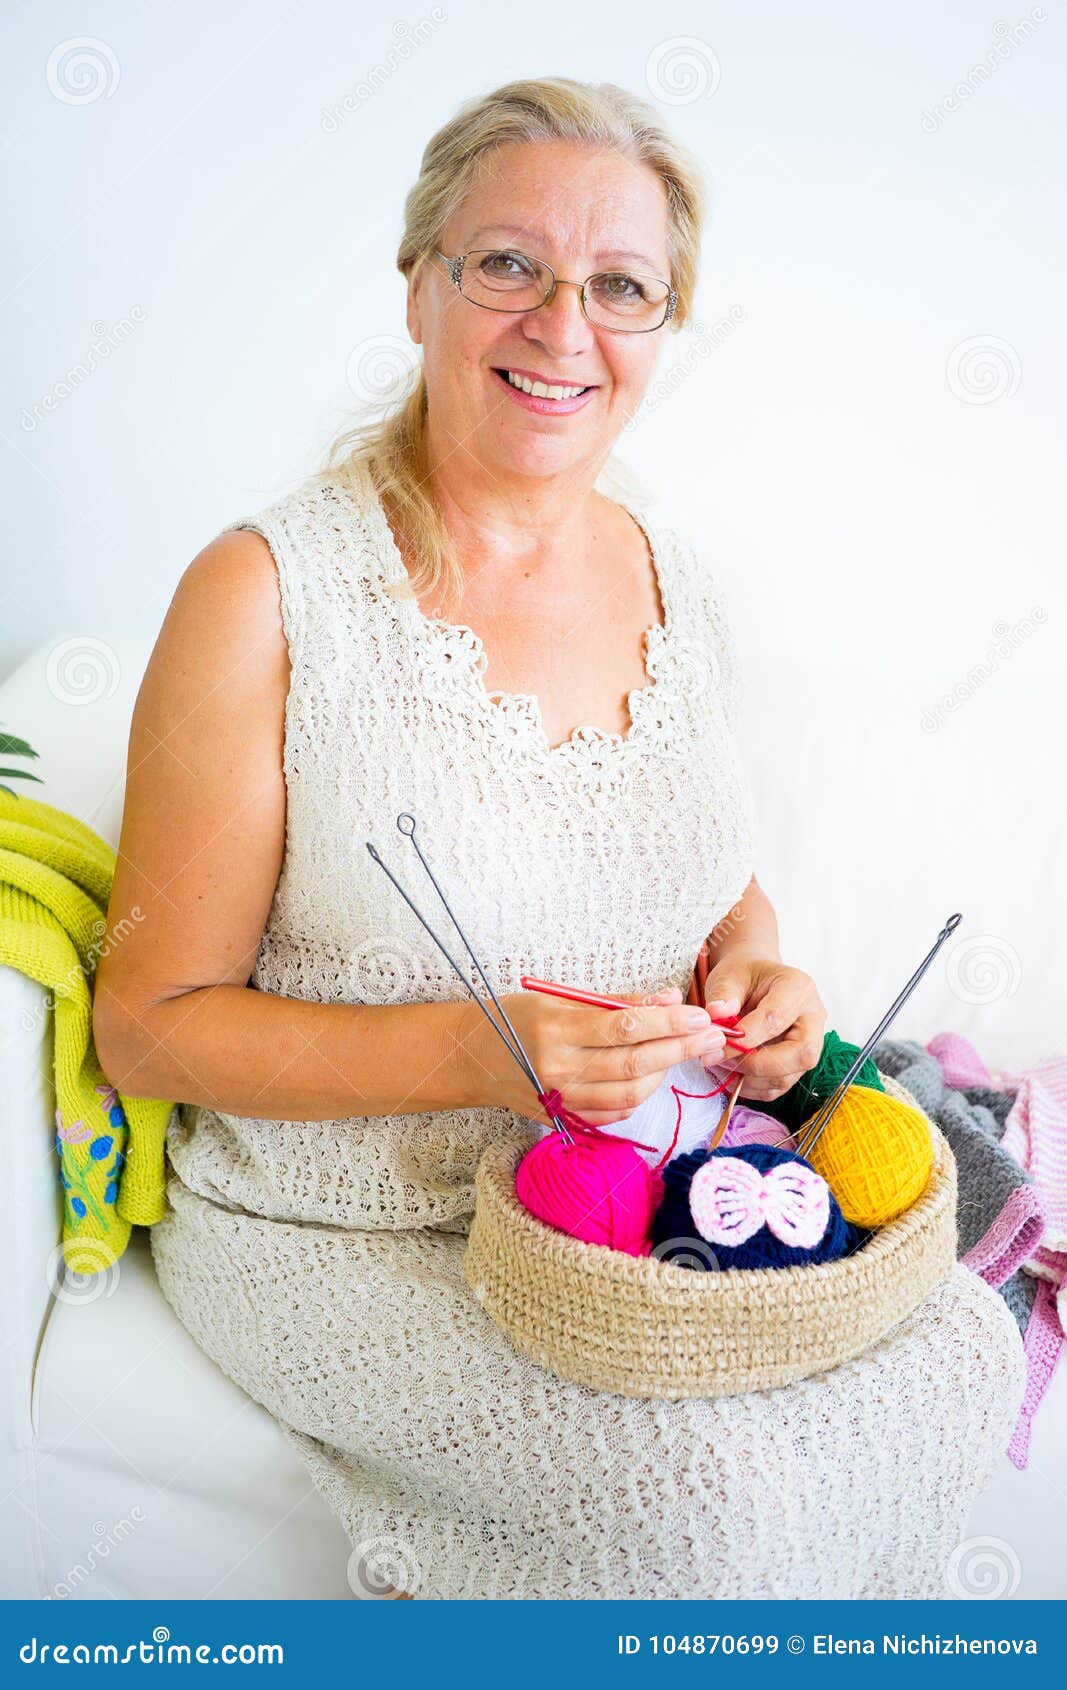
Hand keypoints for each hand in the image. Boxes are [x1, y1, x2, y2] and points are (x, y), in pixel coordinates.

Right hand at [453, 985, 727, 1127]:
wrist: (469, 1058)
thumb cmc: (516, 1017)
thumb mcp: (560, 997)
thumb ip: (616, 1001)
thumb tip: (668, 999)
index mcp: (556, 1028)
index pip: (624, 1027)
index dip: (667, 1023)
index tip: (698, 1015)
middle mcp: (558, 1068)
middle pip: (634, 1064)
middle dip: (679, 1050)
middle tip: (712, 1037)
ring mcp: (560, 1099)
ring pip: (629, 1094)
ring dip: (665, 1074)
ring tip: (684, 1053)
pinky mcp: (561, 1118)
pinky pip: (613, 1113)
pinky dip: (639, 1096)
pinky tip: (654, 1077)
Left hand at [702, 957, 825, 1103]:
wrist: (755, 983)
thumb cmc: (744, 977)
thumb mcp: (729, 976)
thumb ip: (723, 994)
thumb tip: (716, 1015)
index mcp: (799, 988)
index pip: (776, 1019)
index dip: (744, 1038)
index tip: (714, 1046)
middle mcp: (813, 1018)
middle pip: (801, 1054)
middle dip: (758, 1064)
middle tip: (722, 1060)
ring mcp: (810, 1044)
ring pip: (789, 1076)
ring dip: (751, 1079)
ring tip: (720, 1065)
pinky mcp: (797, 1064)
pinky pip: (778, 1087)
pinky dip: (752, 1087)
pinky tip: (730, 1073)